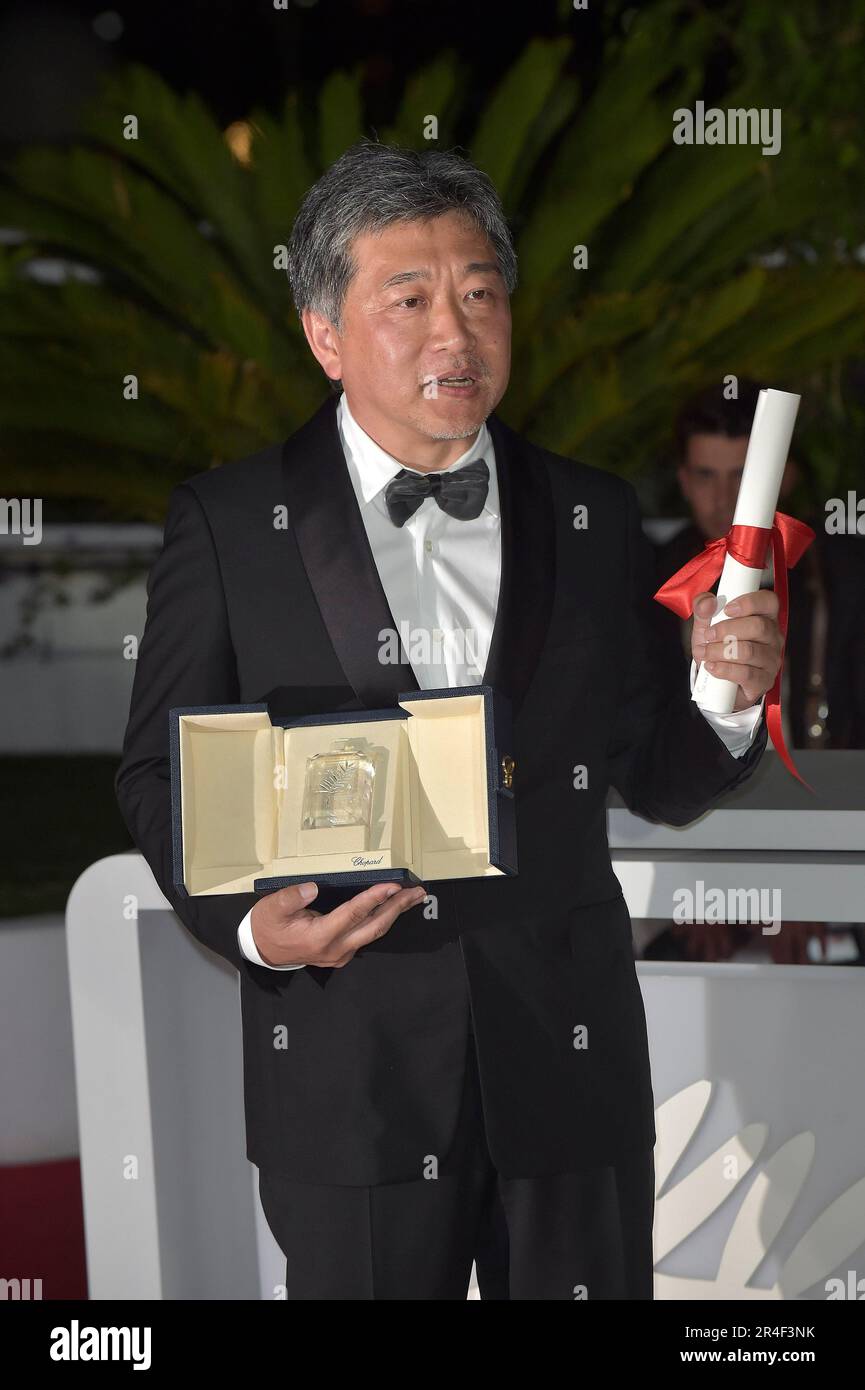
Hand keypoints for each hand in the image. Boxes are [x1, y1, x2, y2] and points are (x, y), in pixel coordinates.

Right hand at [250, 880, 426, 968]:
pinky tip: (392, 907)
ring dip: (395, 914)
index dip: (374, 898)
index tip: (392, 885)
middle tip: (417, 892)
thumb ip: (291, 898)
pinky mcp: (342, 953)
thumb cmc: (267, 926)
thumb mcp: (272, 908)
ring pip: (374, 932)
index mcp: (320, 937)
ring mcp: (341, 954)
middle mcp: (336, 949)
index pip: (354, 914)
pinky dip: (382, 919)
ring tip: (413, 898)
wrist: (262, 950)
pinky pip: (367, 935)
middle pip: (374, 926)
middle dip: (398, 908)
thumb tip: (312, 889)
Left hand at [691, 589, 782, 712]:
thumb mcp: (706, 625)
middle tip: (708, 636)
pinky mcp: (764, 681)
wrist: (715, 683)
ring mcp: (771, 660)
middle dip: (727, 630)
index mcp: (764, 617)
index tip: (727, 609)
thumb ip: (703, 609)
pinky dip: (724, 669)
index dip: (750, 602)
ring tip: (705, 653)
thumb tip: (707, 603)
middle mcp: (773, 638)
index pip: (769, 601)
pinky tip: (712, 667)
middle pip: (759, 626)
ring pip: (749, 651)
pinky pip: (746, 674)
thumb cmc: (717, 648)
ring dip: (720, 651)